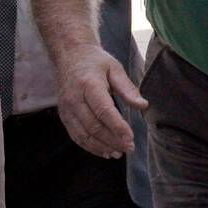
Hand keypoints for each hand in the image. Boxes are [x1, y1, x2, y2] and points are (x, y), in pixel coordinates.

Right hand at [55, 44, 147, 158]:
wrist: (69, 55)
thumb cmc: (95, 61)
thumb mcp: (114, 68)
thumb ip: (128, 88)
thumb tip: (143, 106)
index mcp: (88, 84)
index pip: (103, 110)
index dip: (117, 126)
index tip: (131, 137)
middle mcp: (74, 98)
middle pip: (94, 126)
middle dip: (112, 140)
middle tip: (129, 147)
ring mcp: (67, 108)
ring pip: (84, 134)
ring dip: (102, 147)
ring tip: (119, 153)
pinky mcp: (64, 115)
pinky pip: (76, 136)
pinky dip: (90, 146)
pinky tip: (104, 151)